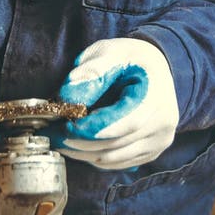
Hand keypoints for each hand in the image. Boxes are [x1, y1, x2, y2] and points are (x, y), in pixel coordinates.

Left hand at [55, 38, 178, 169]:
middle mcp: (163, 123)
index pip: (125, 123)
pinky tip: (78, 143)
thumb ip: (90, 72)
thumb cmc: (129, 58)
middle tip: (51, 134)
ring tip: (59, 139)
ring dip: (82, 152)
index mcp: (155, 95)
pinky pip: (117, 162)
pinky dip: (94, 156)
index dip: (92, 129)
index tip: (64, 126)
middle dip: (79, 142)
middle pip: (115, 145)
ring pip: (112, 158)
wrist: (154, 68)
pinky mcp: (151, 151)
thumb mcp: (108, 52)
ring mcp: (159, 140)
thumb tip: (68, 98)